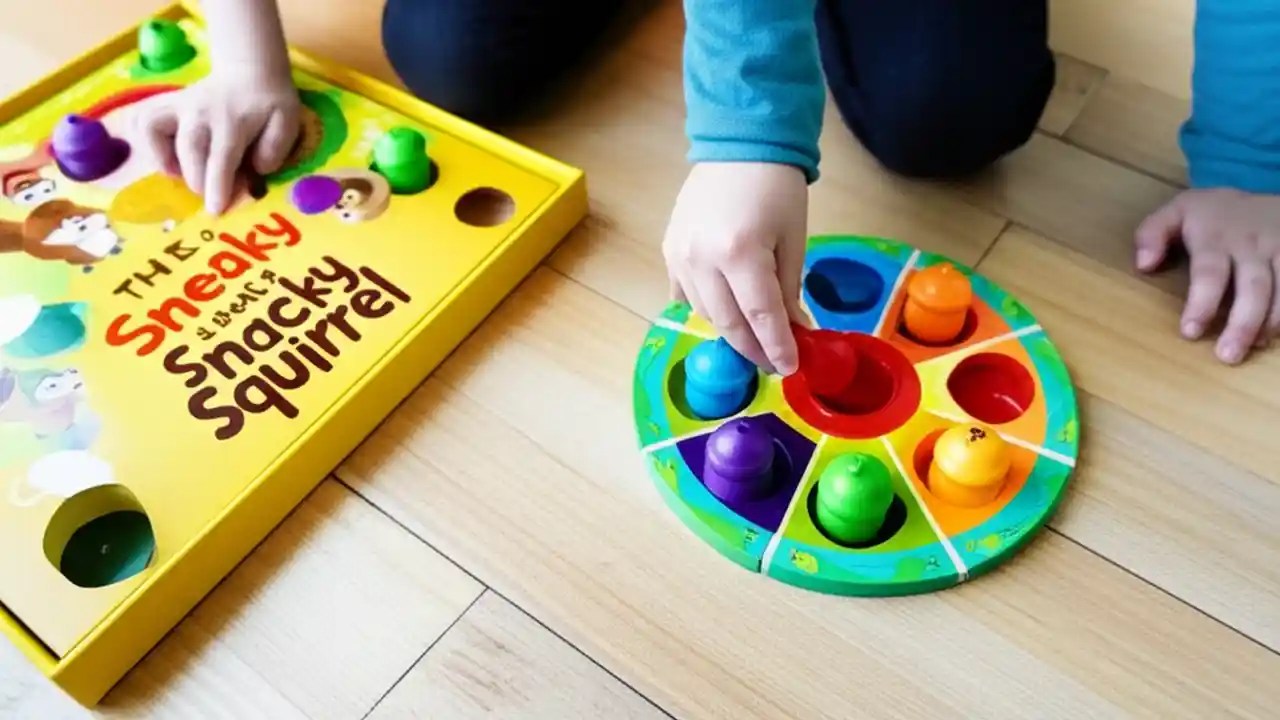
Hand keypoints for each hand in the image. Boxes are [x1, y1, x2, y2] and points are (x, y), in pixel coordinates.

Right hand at [132, 68, 300, 214]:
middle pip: (188, 151)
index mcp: (233, 121)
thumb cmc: (270, 102)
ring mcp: (178, 106)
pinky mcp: (165, 105)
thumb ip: (275, 146)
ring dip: (163, 159)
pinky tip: (167, 158)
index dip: (217, 186)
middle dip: (197, 180)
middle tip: (211, 193)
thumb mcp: (287, 121)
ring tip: (182, 174)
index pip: (221, 158)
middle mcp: (200, 113)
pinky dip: (148, 143)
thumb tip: (258, 169)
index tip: (215, 210)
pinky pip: (142, 120)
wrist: (249, 70)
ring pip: (154, 130)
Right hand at [663, 162, 809, 374]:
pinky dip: (706, 309)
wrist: (738, 145)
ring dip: (730, 331)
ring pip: (705, 313)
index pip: (760, 315)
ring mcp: (680, 256)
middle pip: (728, 322)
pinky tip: (725, 313)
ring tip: (753, 338)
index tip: (790, 368)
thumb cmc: (776, 187)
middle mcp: (703, 259)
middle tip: (772, 363)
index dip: (776, 346)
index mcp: (741, 252)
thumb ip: (788, 290)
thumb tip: (795, 332)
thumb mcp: (792, 240)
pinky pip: (684, 295)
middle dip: (753, 348)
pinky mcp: (668, 250)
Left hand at [1135, 188, 1279, 363]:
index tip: (1190, 332)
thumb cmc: (1211, 214)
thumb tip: (1143, 265)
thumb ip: (1152, 234)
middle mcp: (1253, 246)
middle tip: (1227, 356)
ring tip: (1255, 347)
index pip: (1209, 273)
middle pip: (1253, 287)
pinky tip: (1277, 335)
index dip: (1202, 303)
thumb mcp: (1176, 211)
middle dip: (1242, 323)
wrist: (1263, 196)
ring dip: (1272, 321)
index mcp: (1216, 237)